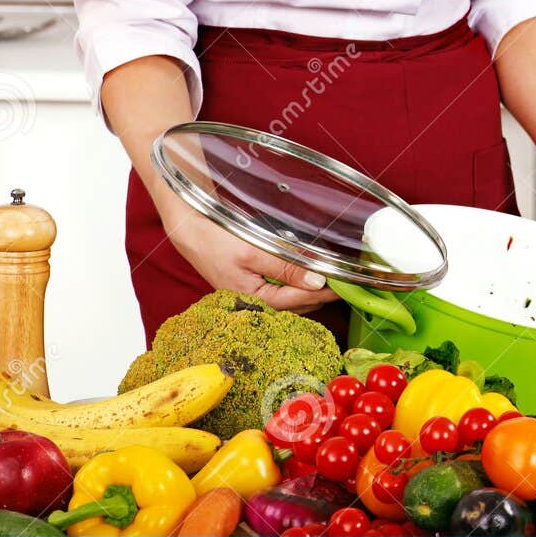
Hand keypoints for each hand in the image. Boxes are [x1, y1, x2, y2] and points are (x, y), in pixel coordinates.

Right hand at [160, 193, 337, 313]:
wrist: (189, 231)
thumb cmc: (214, 241)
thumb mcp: (253, 251)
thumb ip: (285, 267)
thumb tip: (317, 281)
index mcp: (252, 298)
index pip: (298, 300)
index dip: (325, 294)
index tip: (345, 286)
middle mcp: (253, 303)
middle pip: (296, 305)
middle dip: (321, 295)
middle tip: (346, 283)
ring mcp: (251, 296)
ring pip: (290, 301)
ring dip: (311, 292)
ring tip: (333, 280)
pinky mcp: (250, 288)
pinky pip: (280, 293)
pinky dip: (297, 287)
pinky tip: (308, 278)